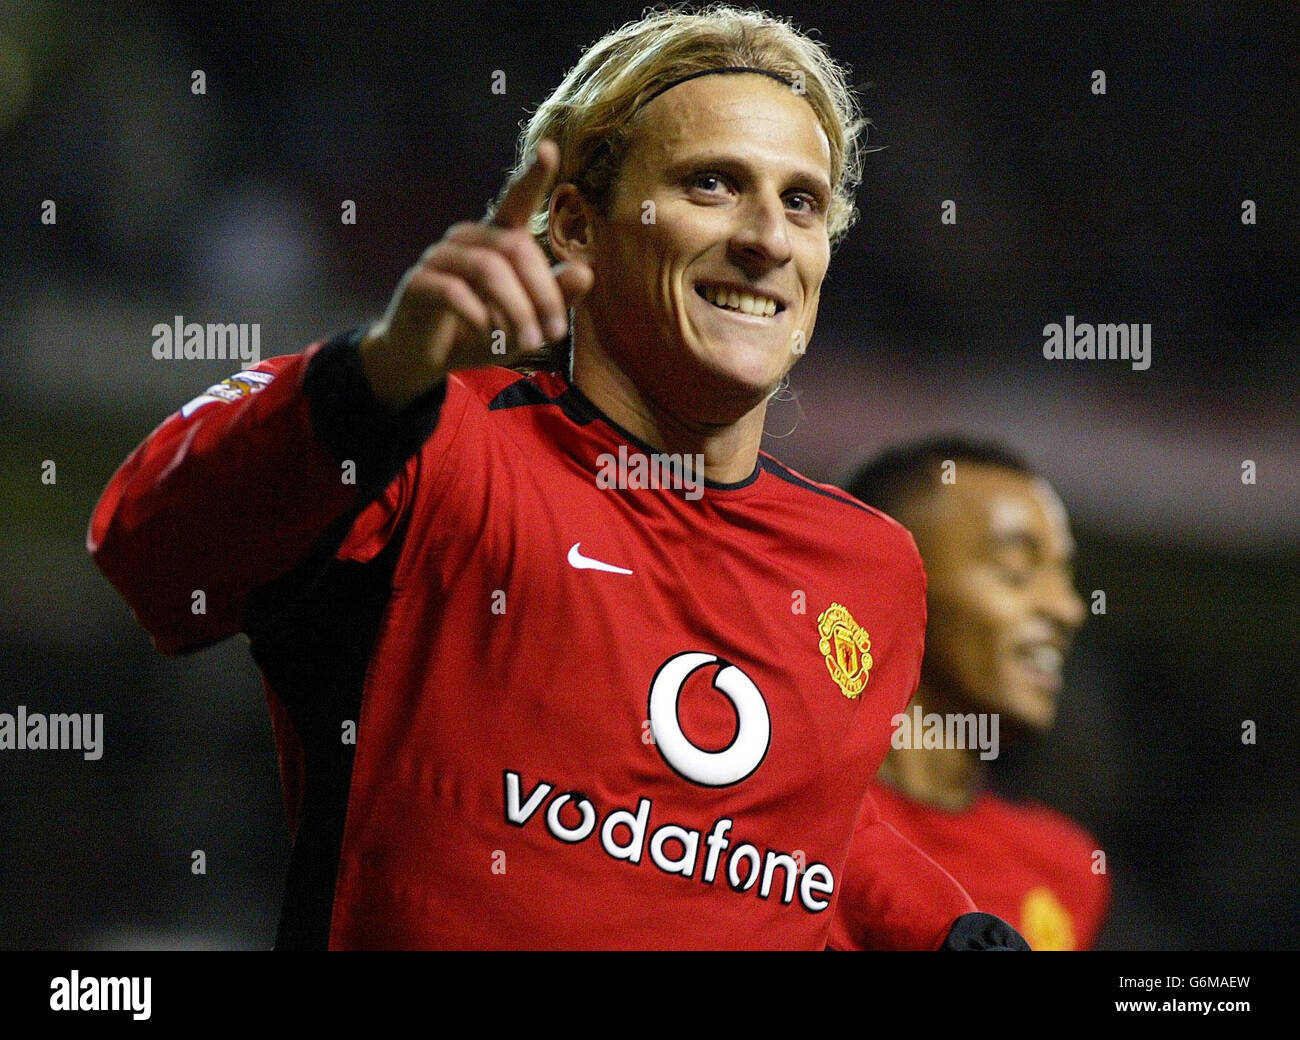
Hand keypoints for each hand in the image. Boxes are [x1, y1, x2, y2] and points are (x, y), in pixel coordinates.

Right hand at [359, 140, 593, 407]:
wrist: (426, 359)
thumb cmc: (481, 333)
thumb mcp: (526, 322)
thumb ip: (555, 298)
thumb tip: (586, 271)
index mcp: (497, 238)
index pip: (516, 199)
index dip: (532, 175)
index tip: (549, 149)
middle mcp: (468, 238)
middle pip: (516, 248)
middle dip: (543, 293)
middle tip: (554, 334)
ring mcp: (440, 256)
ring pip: (489, 269)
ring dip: (516, 309)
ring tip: (527, 342)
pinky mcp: (419, 281)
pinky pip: (455, 291)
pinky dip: (480, 317)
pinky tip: (488, 336)